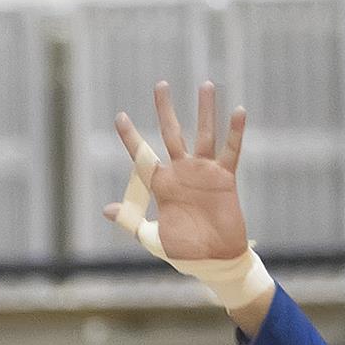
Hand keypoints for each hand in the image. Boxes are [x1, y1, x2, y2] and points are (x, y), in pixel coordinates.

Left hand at [106, 80, 249, 261]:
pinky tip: (238, 111)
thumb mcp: (152, 237)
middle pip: (171, 134)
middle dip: (165, 110)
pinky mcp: (225, 178)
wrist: (214, 261)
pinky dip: (235, 132)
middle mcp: (181, 172)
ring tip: (206, 84)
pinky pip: (231, 151)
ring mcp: (203, 172)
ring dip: (205, 110)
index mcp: (161, 185)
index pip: (143, 157)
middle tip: (161, 85)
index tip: (120, 117)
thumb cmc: (183, 250)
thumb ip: (132, 221)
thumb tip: (107, 209)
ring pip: (204, 134)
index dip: (131, 138)